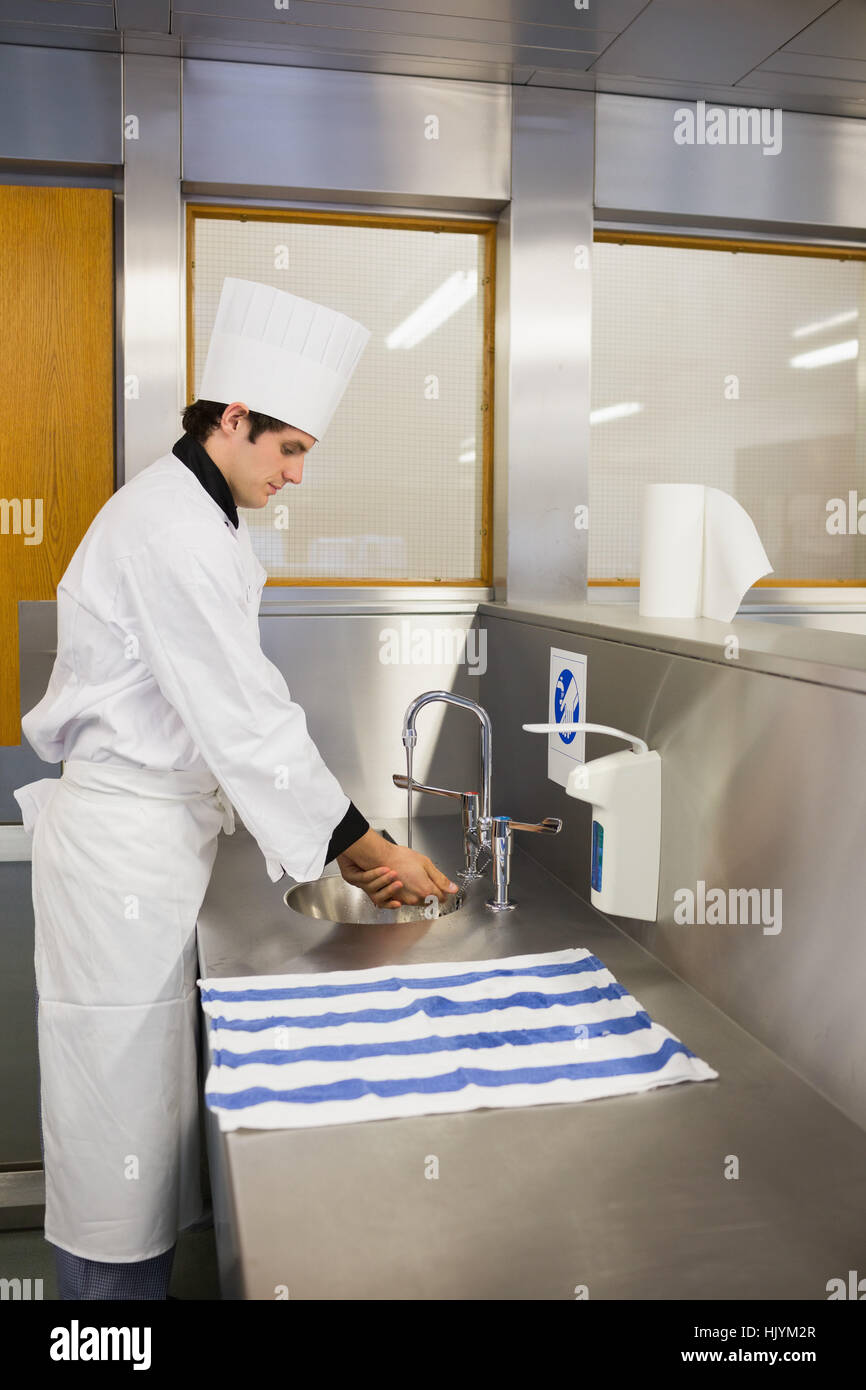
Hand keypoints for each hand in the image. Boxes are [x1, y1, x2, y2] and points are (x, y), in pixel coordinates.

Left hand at [336, 855, 405, 909]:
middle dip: (389, 891)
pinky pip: (363, 878)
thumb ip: (394, 872)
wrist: (352, 841)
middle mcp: (365, 886)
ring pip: (370, 887)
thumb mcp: (385, 864)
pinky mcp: (349, 876)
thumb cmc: (367, 851)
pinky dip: (375, 874)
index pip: (382, 901)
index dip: (390, 904)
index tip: (399, 903)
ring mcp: (356, 882)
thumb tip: (409, 878)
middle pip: (377, 898)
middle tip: (399, 884)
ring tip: (393, 874)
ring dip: (383, 881)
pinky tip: (384, 869)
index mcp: (373, 886)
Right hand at [338, 834, 458, 910]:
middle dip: (432, 892)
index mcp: (426, 890)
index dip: (443, 890)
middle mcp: (415, 899)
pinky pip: (408, 901)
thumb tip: (453, 888)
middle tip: (427, 877)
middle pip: (431, 901)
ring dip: (421, 893)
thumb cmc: (400, 858)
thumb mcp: (426, 864)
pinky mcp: (396, 900)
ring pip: (420, 902)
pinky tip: (408, 884)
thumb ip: (441, 879)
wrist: (381, 858)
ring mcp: (405, 901)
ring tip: (415, 878)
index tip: (441, 884)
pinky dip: (410, 894)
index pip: (442, 898)